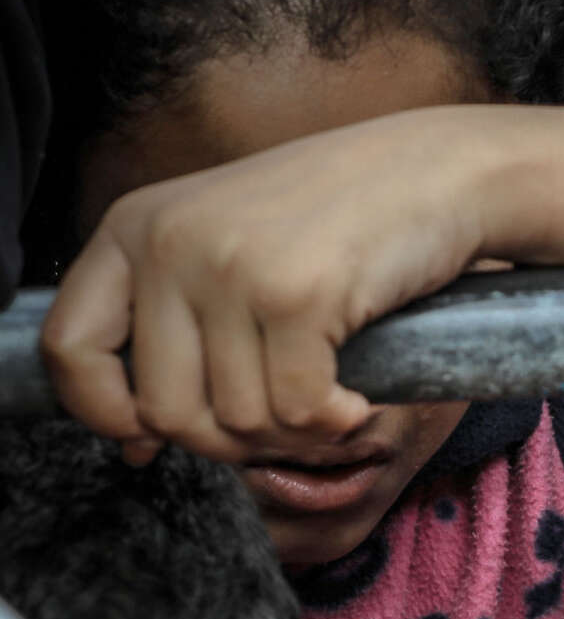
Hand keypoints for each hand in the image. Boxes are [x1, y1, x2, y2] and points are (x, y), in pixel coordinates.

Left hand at [42, 104, 563, 464]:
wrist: (438, 172)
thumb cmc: (343, 223)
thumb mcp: (232, 253)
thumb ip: (177, 330)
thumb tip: (137, 446)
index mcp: (134, 228)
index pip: (69, 348)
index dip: (107, 413)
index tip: (155, 438)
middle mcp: (168, 242)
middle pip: (166, 411)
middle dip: (232, 442)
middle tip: (284, 422)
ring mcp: (230, 267)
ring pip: (238, 421)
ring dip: (296, 435)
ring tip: (331, 401)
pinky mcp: (295, 295)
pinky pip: (297, 413)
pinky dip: (336, 424)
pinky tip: (357, 399)